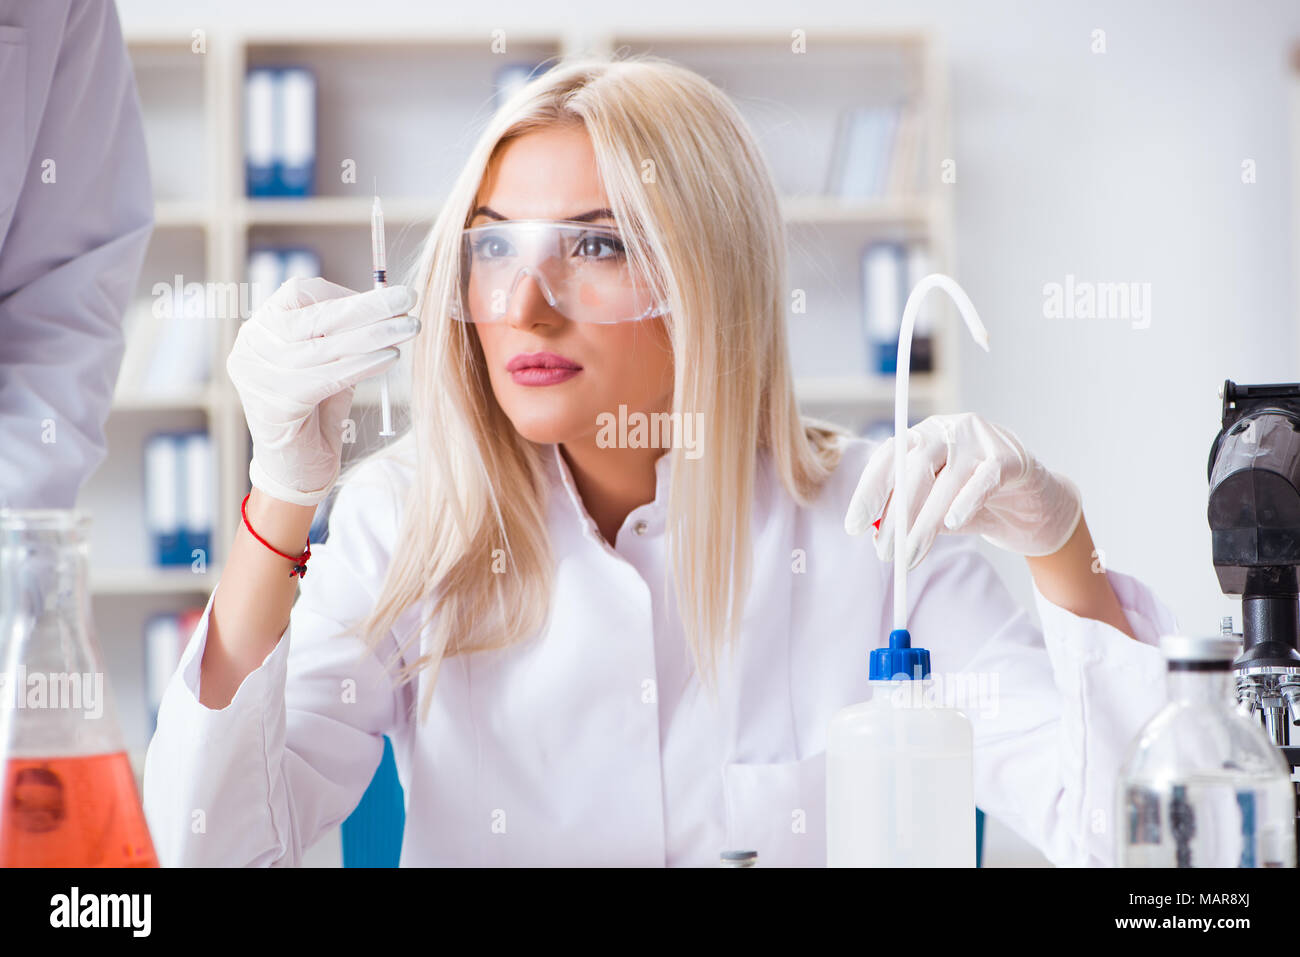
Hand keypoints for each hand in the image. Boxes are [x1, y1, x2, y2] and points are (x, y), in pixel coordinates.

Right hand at [226, 276, 418, 505]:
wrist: (297, 470)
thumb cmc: (316, 410)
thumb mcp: (329, 361)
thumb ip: (344, 334)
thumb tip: (388, 303)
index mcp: (260, 328)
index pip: (298, 293)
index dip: (343, 293)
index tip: (383, 300)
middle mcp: (251, 347)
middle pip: (315, 318)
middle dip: (367, 308)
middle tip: (407, 298)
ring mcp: (258, 376)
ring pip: (324, 348)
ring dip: (374, 335)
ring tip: (409, 328)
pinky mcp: (276, 405)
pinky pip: (327, 377)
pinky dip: (363, 365)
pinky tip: (391, 357)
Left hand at [844, 412, 1081, 569]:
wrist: (1036, 507)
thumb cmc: (977, 506)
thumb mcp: (936, 511)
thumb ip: (909, 516)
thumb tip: (876, 534)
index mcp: (923, 436)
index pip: (888, 457)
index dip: (869, 491)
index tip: (855, 526)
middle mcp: (948, 430)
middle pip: (913, 468)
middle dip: (895, 516)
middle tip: (885, 553)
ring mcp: (981, 439)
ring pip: (945, 480)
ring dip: (924, 524)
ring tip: (910, 557)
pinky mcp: (1011, 457)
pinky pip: (985, 478)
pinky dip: (966, 501)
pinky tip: (953, 523)